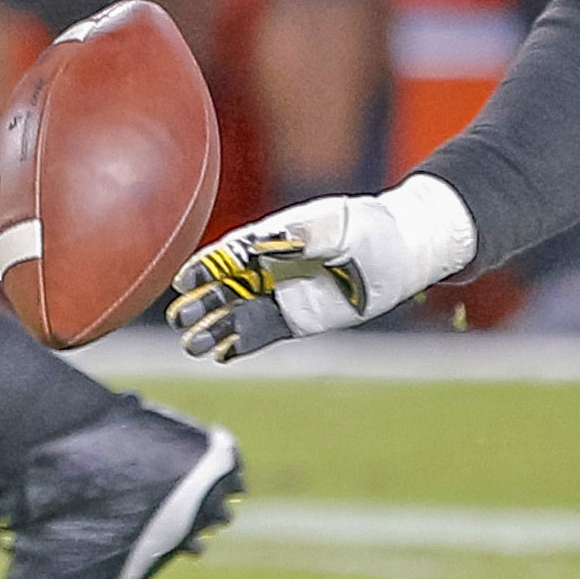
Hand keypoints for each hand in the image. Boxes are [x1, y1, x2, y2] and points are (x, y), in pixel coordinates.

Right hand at [166, 177, 476, 361]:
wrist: (400, 254)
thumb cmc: (371, 230)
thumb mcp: (342, 226)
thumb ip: (307, 235)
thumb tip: (273, 240)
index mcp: (276, 235)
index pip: (233, 251)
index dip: (207, 265)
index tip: (184, 278)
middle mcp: (271, 264)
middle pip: (227, 284)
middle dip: (202, 301)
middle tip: (179, 317)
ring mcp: (281, 292)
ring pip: (239, 312)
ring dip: (215, 326)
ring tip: (191, 343)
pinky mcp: (294, 318)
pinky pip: (261, 331)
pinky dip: (241, 341)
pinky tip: (220, 352)